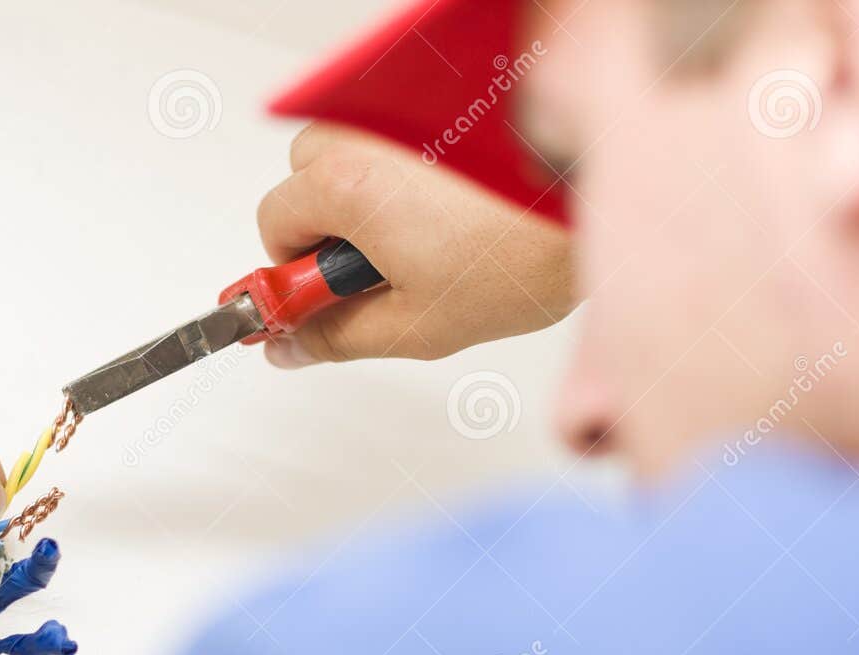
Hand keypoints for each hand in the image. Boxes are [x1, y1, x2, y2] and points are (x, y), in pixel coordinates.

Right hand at [256, 123, 574, 366]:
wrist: (585, 210)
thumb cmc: (515, 260)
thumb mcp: (414, 326)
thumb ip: (337, 337)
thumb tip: (289, 347)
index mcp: (345, 188)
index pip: (273, 223)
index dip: (295, 271)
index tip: (318, 298)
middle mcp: (364, 135)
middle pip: (304, 177)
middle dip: (328, 225)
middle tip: (380, 269)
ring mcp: (399, 113)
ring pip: (346, 150)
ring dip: (364, 194)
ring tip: (422, 238)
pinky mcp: (433, 102)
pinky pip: (389, 134)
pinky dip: (401, 168)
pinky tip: (447, 206)